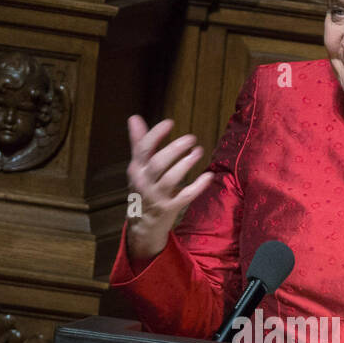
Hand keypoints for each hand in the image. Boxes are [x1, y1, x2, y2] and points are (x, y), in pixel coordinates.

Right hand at [125, 115, 214, 262]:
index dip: (156, 134)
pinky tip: (209, 175)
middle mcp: (144, 182)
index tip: (170, 122)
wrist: (142, 225)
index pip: (143, 149)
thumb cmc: (143, 189)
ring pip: (170, 179)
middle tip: (191, 138)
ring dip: (185, 164)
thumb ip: (139, 143)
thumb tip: (134, 117)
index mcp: (137, 169)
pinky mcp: (169, 209)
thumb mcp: (138, 167)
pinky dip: (197, 186)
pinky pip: (184, 196)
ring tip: (198, 151)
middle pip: (158, 163)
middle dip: (174, 149)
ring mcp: (156, 196)